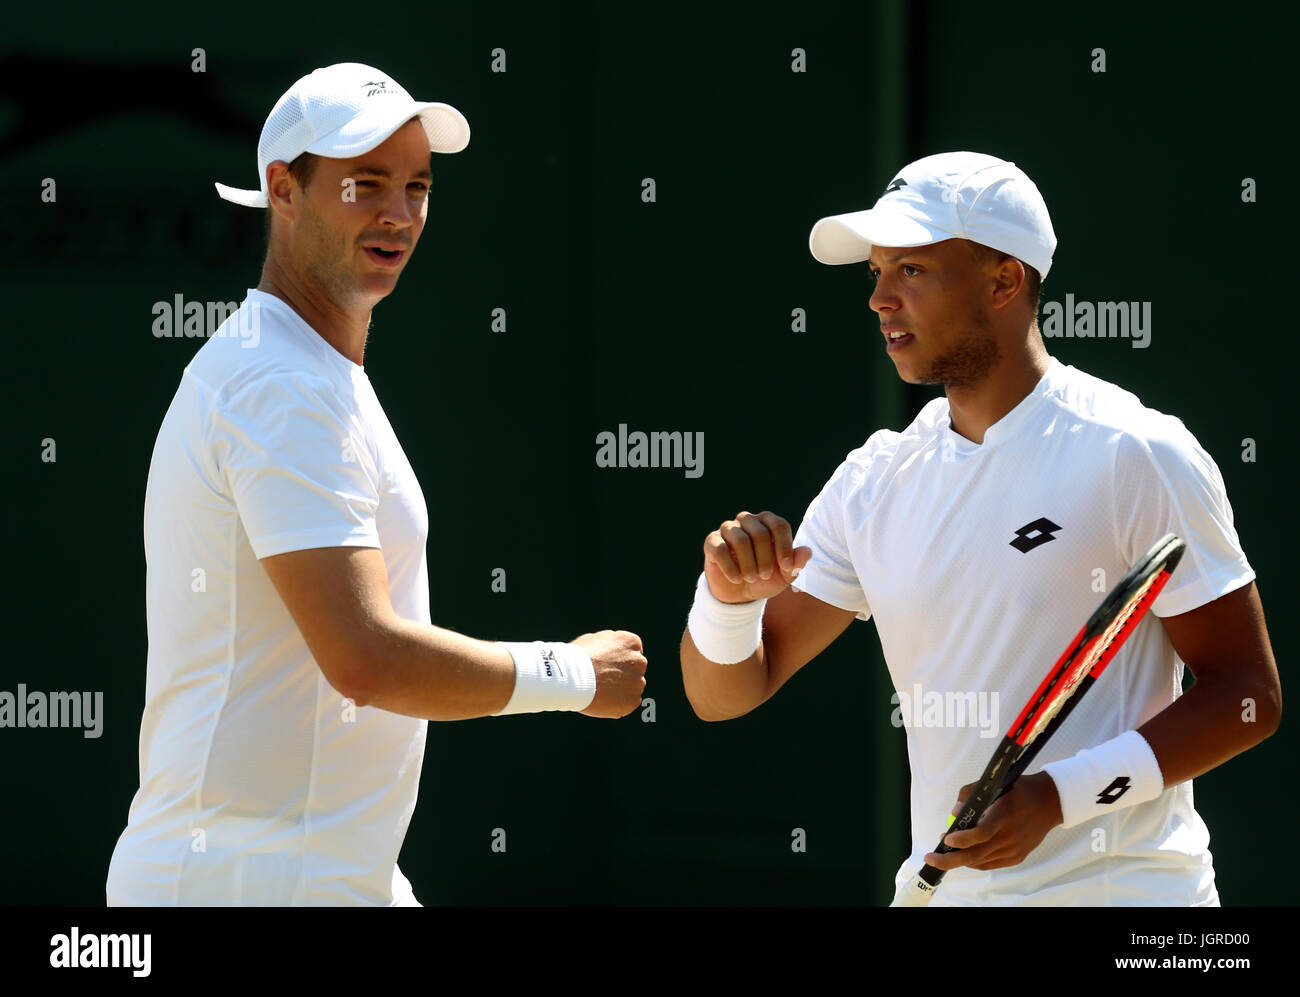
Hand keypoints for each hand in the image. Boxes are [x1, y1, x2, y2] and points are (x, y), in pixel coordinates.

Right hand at [572, 630, 646, 717]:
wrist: (571, 679)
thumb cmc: (578, 657)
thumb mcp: (594, 640)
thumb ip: (609, 644)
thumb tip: (612, 649)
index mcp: (631, 642)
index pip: (631, 650)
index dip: (617, 658)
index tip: (605, 664)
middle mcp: (639, 661)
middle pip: (634, 668)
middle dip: (622, 673)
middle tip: (602, 679)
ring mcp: (638, 682)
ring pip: (632, 686)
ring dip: (621, 688)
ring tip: (600, 691)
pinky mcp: (633, 700)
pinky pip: (629, 702)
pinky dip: (619, 703)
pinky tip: (603, 700)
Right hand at [703, 510, 812, 603]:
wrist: (739, 593)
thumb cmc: (764, 578)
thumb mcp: (784, 575)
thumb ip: (796, 563)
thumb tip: (807, 552)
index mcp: (768, 522)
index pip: (779, 525)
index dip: (785, 548)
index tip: (787, 568)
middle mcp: (748, 520)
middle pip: (760, 533)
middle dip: (765, 559)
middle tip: (765, 576)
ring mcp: (728, 529)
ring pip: (740, 540)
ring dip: (748, 564)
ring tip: (751, 578)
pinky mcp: (711, 541)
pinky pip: (720, 549)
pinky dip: (730, 567)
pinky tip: (737, 579)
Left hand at [924, 772, 1063, 871]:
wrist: (1049, 802)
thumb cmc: (1018, 790)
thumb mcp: (994, 784)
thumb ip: (970, 794)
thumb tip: (955, 813)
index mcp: (1003, 816)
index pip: (980, 834)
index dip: (961, 839)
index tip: (945, 838)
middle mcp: (1009, 836)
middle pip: (975, 855)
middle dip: (948, 860)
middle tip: (931, 858)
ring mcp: (1014, 850)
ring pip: (980, 862)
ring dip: (960, 859)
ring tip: (945, 852)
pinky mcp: (1017, 857)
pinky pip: (990, 864)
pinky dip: (975, 861)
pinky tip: (965, 854)